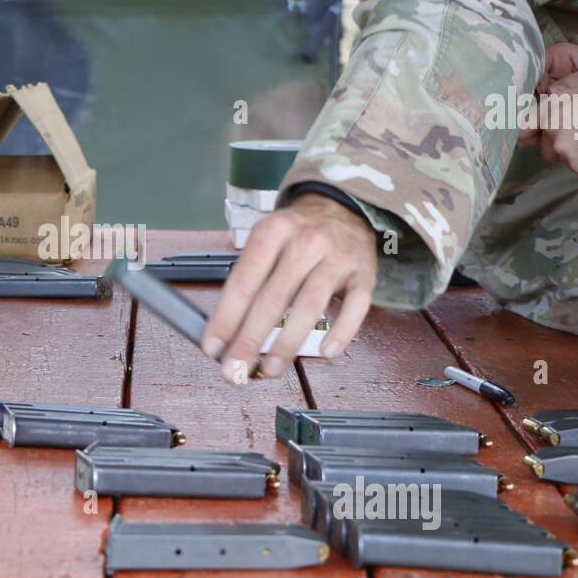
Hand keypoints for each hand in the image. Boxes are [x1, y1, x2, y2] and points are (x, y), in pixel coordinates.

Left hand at [202, 194, 377, 382]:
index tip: (213, 347)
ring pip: (310, 305)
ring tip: (271, 368)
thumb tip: (226, 331)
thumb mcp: (267, 240)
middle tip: (235, 370)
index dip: (226, 318)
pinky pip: (356, 306)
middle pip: (273, 298)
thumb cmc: (297, 234)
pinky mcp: (364, 274)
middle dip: (250, 339)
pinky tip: (325, 352)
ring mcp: (337, 258)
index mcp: (273, 232)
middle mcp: (305, 242)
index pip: (243, 281)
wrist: (344, 207)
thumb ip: (250, 278)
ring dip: (288, 343)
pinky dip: (341, 332)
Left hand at [537, 79, 577, 179]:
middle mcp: (553, 133)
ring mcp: (567, 153)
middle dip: (559, 143)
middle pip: (546, 147)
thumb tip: (543, 107)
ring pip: (563, 159)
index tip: (534, 135)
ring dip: (575, 154)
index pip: (523, 128)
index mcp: (551, 110)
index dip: (530, 132)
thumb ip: (559, 103)